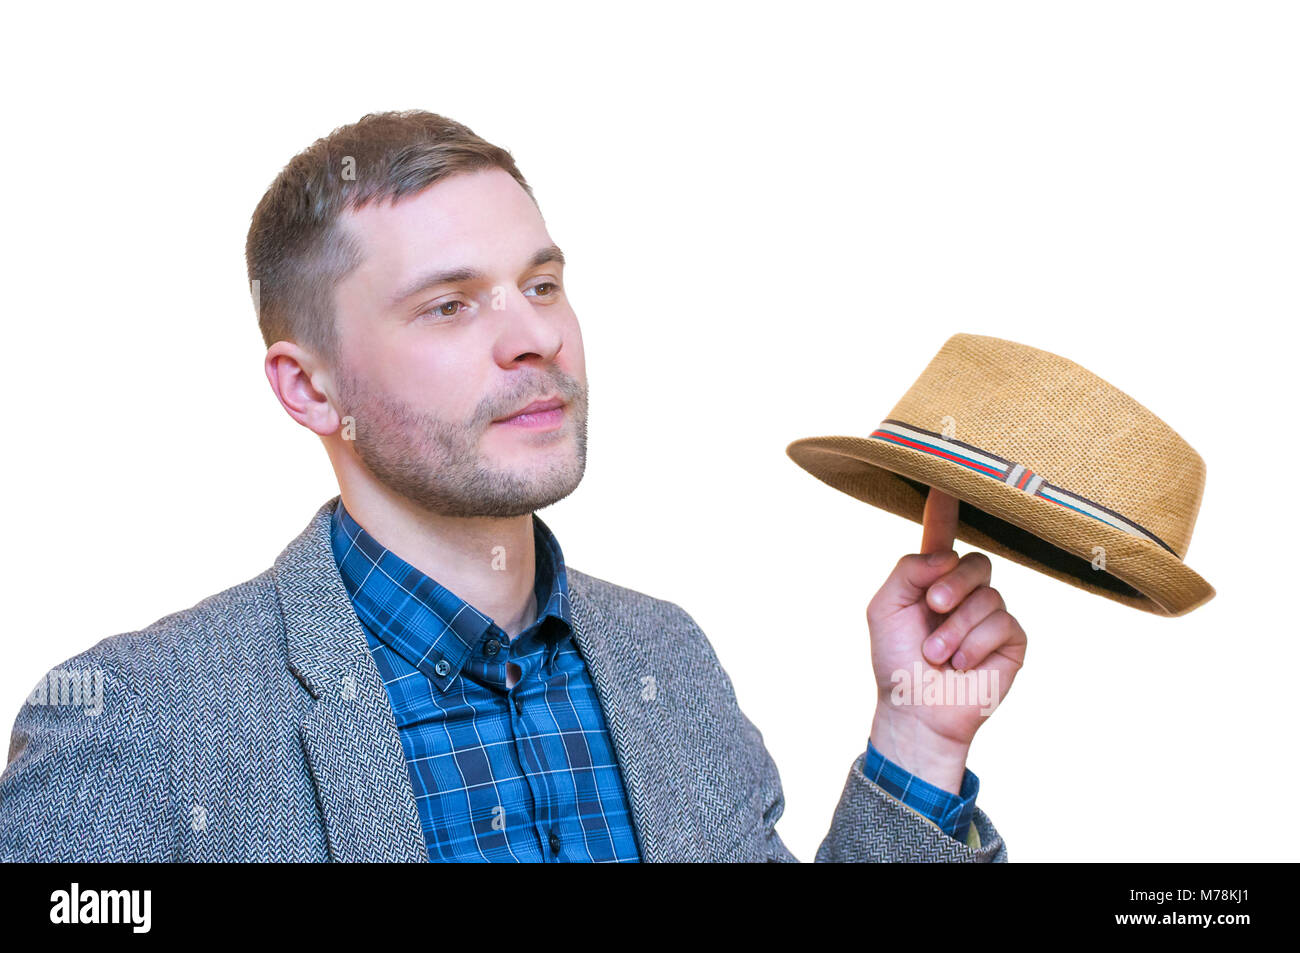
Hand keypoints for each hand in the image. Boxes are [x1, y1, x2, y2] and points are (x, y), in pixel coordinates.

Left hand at [865, 487, 1026, 793]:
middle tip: (932, 610)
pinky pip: (1004, 623)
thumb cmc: (895, 660)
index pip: (943, 534)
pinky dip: (975, 644)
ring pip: (989, 595)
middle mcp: (966, 590)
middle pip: (975, 562)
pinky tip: (961, 664)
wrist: (914, 709)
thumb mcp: (884, 607)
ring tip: (937, 655)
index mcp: (933, 577)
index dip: (946, 505)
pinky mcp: (1012, 640)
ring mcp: (992, 614)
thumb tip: (949, 556)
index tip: (948, 473)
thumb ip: (908, 569)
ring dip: (956, 627)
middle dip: (951, 585)